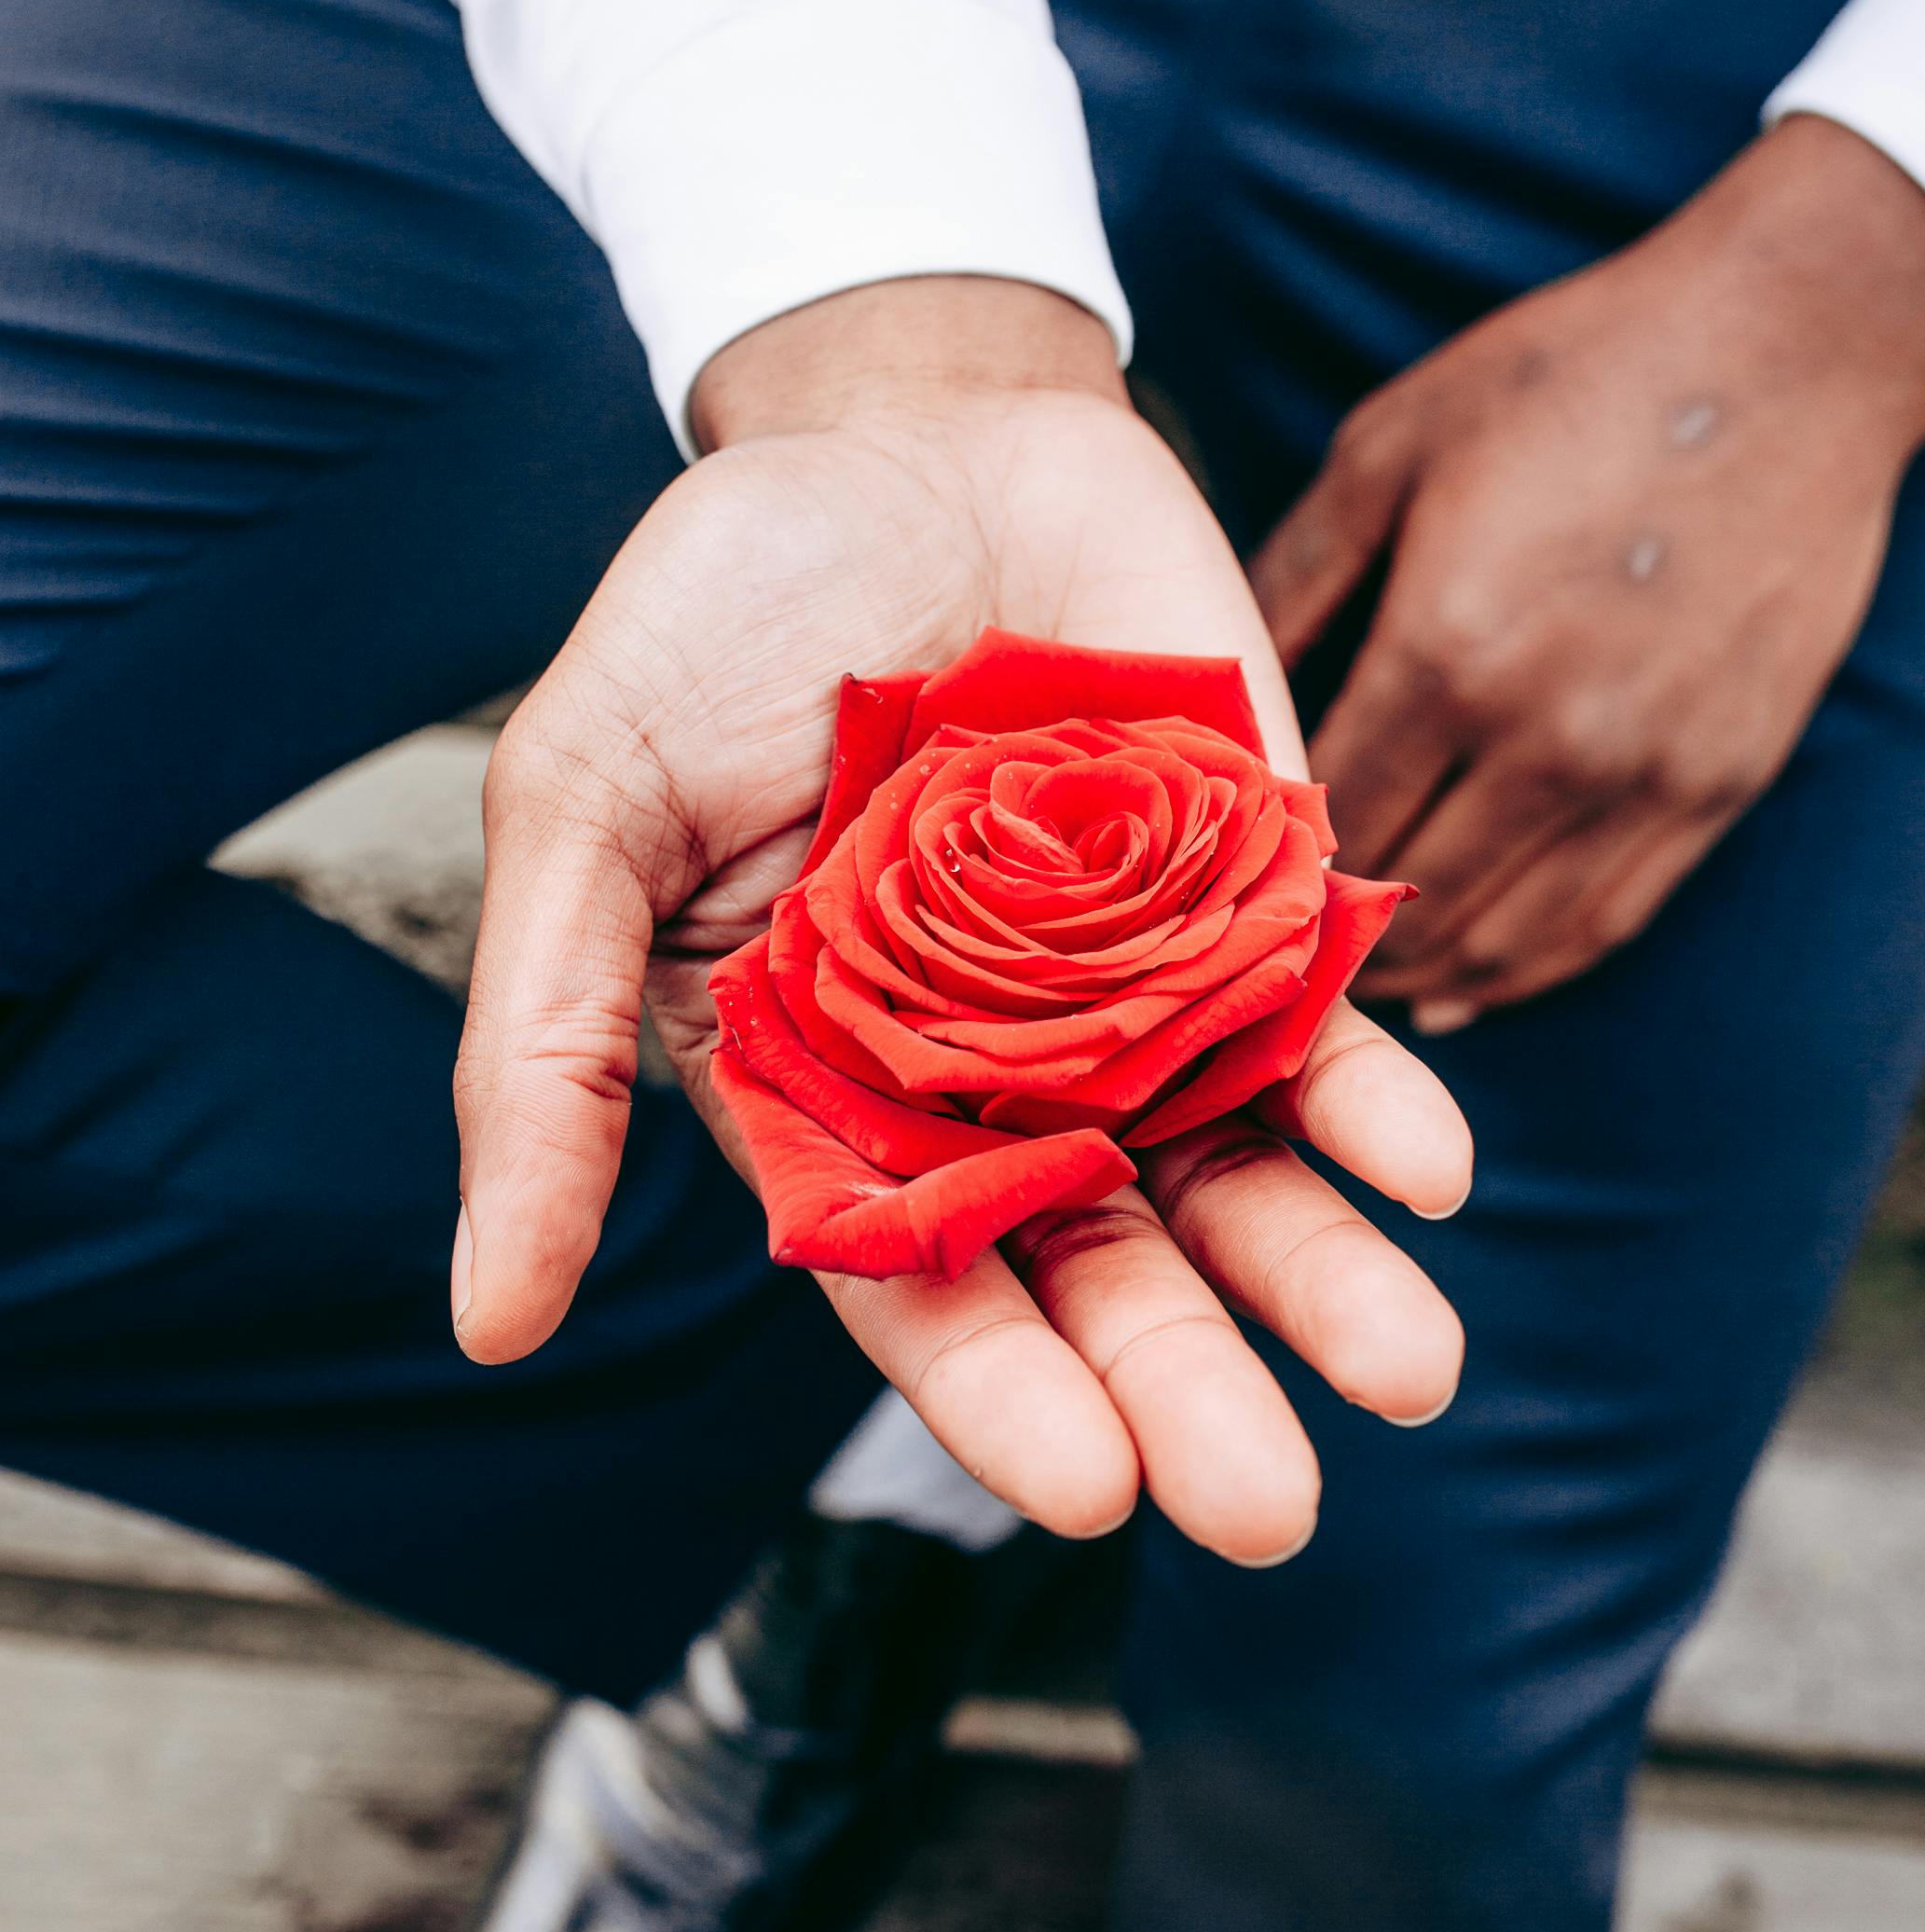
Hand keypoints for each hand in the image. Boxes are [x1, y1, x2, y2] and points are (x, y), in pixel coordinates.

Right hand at [450, 280, 1470, 1567]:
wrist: (910, 423)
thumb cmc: (718, 605)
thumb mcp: (583, 805)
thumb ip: (549, 1053)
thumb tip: (489, 1318)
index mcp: (824, 1082)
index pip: (911, 1275)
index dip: (997, 1386)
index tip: (1089, 1488)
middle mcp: (990, 1070)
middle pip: (1094, 1257)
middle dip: (1183, 1380)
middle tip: (1265, 1509)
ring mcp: (1137, 986)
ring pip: (1232, 1169)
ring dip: (1317, 1276)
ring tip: (1407, 1368)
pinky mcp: (1254, 893)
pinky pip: (1321, 1019)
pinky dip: (1377, 1091)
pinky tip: (1429, 1165)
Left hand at [1253, 116, 1924, 1029]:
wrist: (1798, 347)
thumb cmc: (1575, 373)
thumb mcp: (1392, 442)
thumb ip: (1292, 576)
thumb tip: (1207, 682)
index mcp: (1448, 646)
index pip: (1323, 811)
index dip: (1261, 858)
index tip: (1217, 873)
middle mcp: (1548, 734)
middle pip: (1404, 894)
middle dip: (1326, 931)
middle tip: (1265, 945)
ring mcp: (1644, 773)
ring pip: (1501, 939)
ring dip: (1417, 973)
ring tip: (1352, 981)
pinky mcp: (1719, 787)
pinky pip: (1602, 923)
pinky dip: (1522, 969)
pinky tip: (1466, 981)